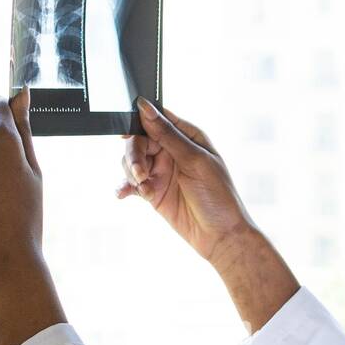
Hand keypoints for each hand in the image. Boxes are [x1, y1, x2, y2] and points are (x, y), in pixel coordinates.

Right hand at [116, 97, 255, 262]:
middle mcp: (172, 151)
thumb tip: (145, 108)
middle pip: (139, 140)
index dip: (140, 121)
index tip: (127, 133)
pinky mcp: (152, 191)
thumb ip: (168, 135)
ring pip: (131, 161)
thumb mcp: (195, 161)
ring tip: (145, 188)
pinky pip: (130, 183)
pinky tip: (123, 194)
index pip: (158, 118)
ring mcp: (161, 171)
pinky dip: (125, 187)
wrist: (220, 236)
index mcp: (188, 137)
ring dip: (132, 173)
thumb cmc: (218, 196)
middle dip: (134, 155)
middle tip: (140, 173)